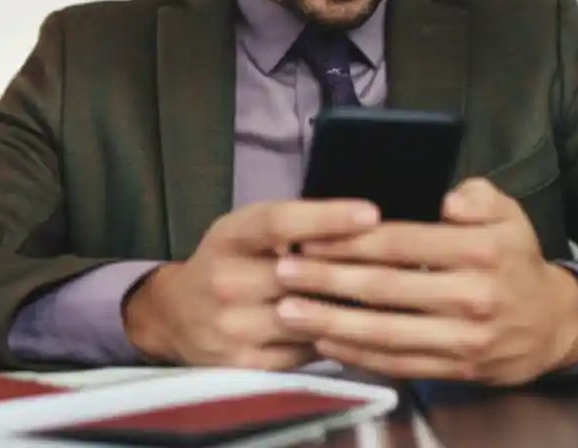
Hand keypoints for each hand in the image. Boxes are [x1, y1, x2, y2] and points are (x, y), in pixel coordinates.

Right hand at [123, 199, 380, 369]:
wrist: (174, 316)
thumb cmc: (228, 262)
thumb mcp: (246, 231)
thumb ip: (292, 226)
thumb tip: (362, 221)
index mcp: (228, 237)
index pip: (279, 222)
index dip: (326, 217)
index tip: (370, 213)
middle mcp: (225, 280)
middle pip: (301, 275)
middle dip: (353, 269)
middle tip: (403, 261)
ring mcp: (233, 327)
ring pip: (310, 317)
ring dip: (349, 308)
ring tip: (391, 295)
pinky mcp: (244, 364)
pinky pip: (306, 352)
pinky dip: (333, 338)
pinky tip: (357, 328)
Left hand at [273, 179, 577, 384]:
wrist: (552, 324)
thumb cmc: (514, 260)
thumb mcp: (508, 213)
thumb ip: (477, 194)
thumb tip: (446, 197)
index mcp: (479, 252)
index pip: (401, 243)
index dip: (350, 241)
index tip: (308, 237)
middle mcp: (471, 297)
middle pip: (384, 288)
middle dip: (326, 280)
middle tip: (282, 272)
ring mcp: (463, 339)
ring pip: (385, 331)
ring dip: (331, 321)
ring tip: (289, 310)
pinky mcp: (456, 369)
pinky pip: (398, 363)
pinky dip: (357, 355)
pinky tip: (325, 341)